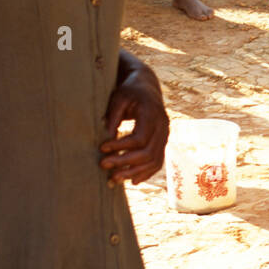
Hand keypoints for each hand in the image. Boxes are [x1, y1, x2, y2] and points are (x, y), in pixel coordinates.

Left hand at [99, 63, 168, 185]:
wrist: (147, 87)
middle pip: (148, 152)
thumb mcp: (118, 98)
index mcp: (152, 113)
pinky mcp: (163, 141)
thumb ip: (113, 117)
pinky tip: (132, 180)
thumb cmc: (129, 91)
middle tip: (103, 166)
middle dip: (125, 162)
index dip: (121, 146)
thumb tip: (107, 139)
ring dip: (134, 172)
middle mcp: (163, 125)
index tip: (102, 148)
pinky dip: (146, 173)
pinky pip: (158, 161)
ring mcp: (165, 135)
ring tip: (113, 179)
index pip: (140, 138)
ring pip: (154, 160)